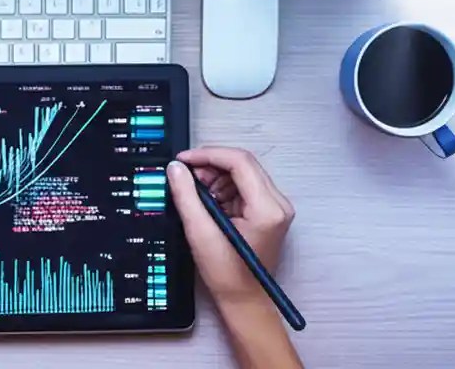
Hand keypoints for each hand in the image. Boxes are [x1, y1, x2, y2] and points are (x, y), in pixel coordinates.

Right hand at [166, 147, 294, 304]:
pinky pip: (244, 186)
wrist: (244, 299)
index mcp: (267, 209)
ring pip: (243, 173)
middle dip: (211, 165)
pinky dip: (223, 188)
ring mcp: (275, 207)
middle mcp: (278, 204)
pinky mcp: (268, 212)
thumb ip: (187, 196)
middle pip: (243, 164)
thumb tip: (176, 168)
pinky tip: (209, 202)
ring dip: (216, 177)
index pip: (240, 162)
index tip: (184, 160)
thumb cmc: (228, 274)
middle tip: (186, 176)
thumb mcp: (201, 233)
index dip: (208, 155)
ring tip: (197, 194)